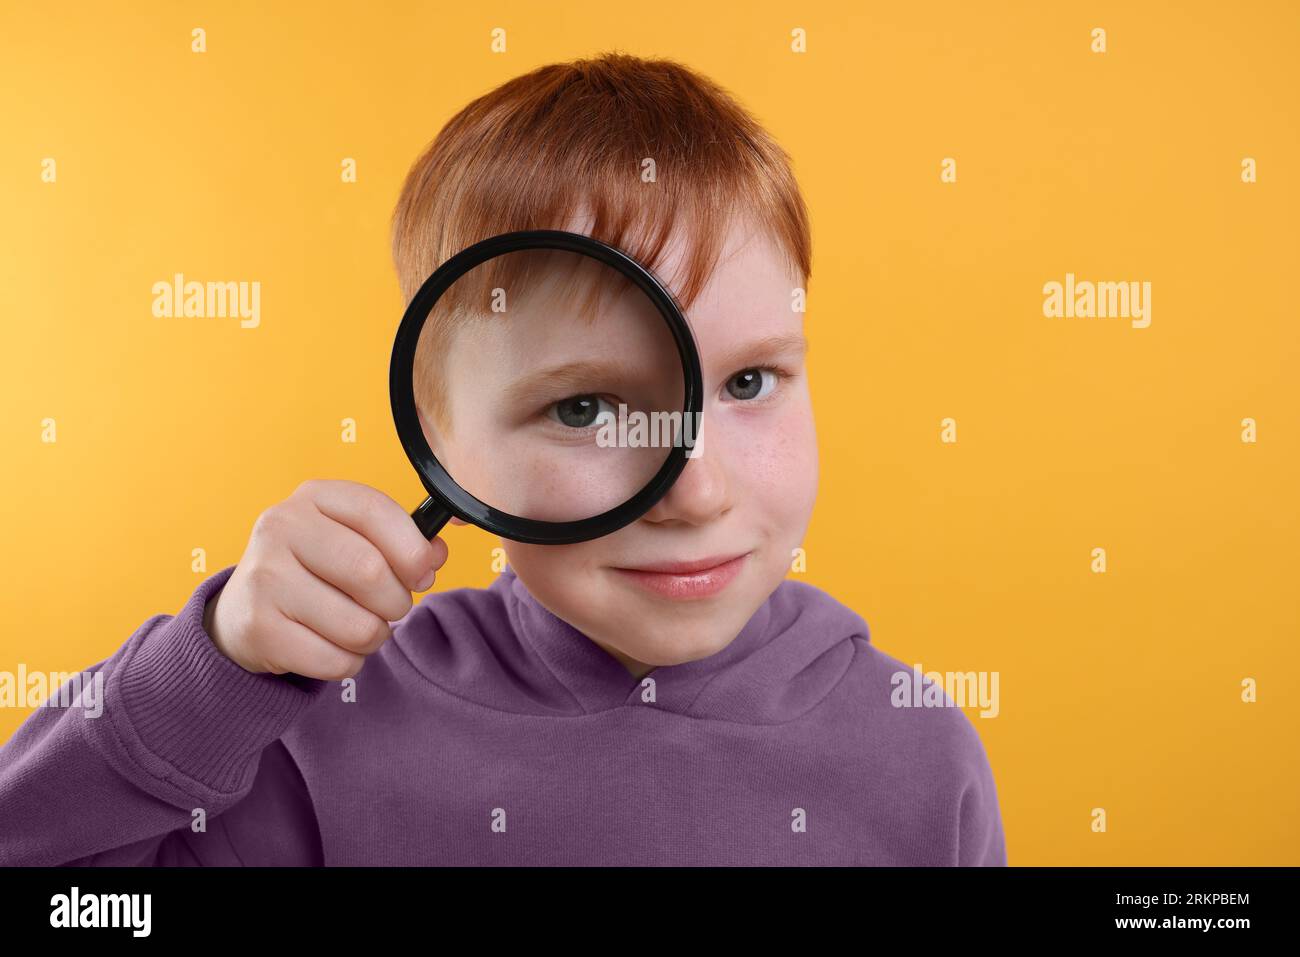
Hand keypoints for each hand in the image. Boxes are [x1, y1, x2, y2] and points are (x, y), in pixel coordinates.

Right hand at [202, 479, 447, 678]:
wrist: (243, 612)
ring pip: (359, 626)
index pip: (375, 511)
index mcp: (313, 497)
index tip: (423, 573)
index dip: (412, 549)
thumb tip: (434, 556)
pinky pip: (336, 661)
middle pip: (370, 572)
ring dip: (375, 637)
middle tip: (390, 608)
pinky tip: (333, 647)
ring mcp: (264, 578)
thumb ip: (401, 541)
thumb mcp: (353, 540)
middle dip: (397, 602)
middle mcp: (281, 528)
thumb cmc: (316, 571)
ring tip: (359, 628)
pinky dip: (349, 662)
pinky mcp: (258, 628)